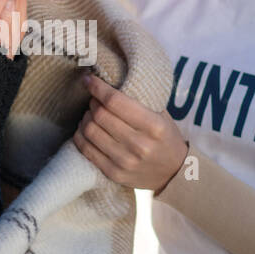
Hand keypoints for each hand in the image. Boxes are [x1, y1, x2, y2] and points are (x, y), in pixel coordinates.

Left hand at [72, 73, 188, 193]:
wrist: (174, 173)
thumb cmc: (166, 137)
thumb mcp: (162, 116)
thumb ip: (140, 100)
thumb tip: (109, 80)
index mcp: (154, 126)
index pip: (115, 101)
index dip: (98, 88)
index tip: (89, 80)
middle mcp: (139, 145)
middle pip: (100, 115)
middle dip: (92, 103)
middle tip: (94, 100)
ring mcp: (125, 161)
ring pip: (90, 131)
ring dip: (85, 118)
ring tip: (90, 114)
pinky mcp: (113, 173)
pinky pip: (86, 150)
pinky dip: (80, 135)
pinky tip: (85, 129)